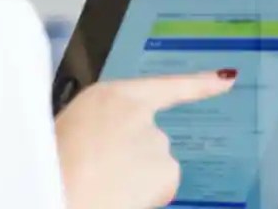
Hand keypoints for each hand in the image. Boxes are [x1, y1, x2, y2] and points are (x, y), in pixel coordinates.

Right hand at [54, 69, 237, 208]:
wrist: (57, 193)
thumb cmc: (50, 167)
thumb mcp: (68, 131)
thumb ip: (101, 128)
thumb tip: (108, 145)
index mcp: (109, 95)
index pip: (165, 86)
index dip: (198, 84)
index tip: (227, 79)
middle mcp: (139, 112)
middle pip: (149, 139)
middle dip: (131, 159)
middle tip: (96, 175)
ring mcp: (157, 141)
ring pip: (153, 166)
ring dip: (134, 179)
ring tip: (99, 186)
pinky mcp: (167, 170)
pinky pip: (159, 187)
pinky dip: (145, 196)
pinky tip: (119, 198)